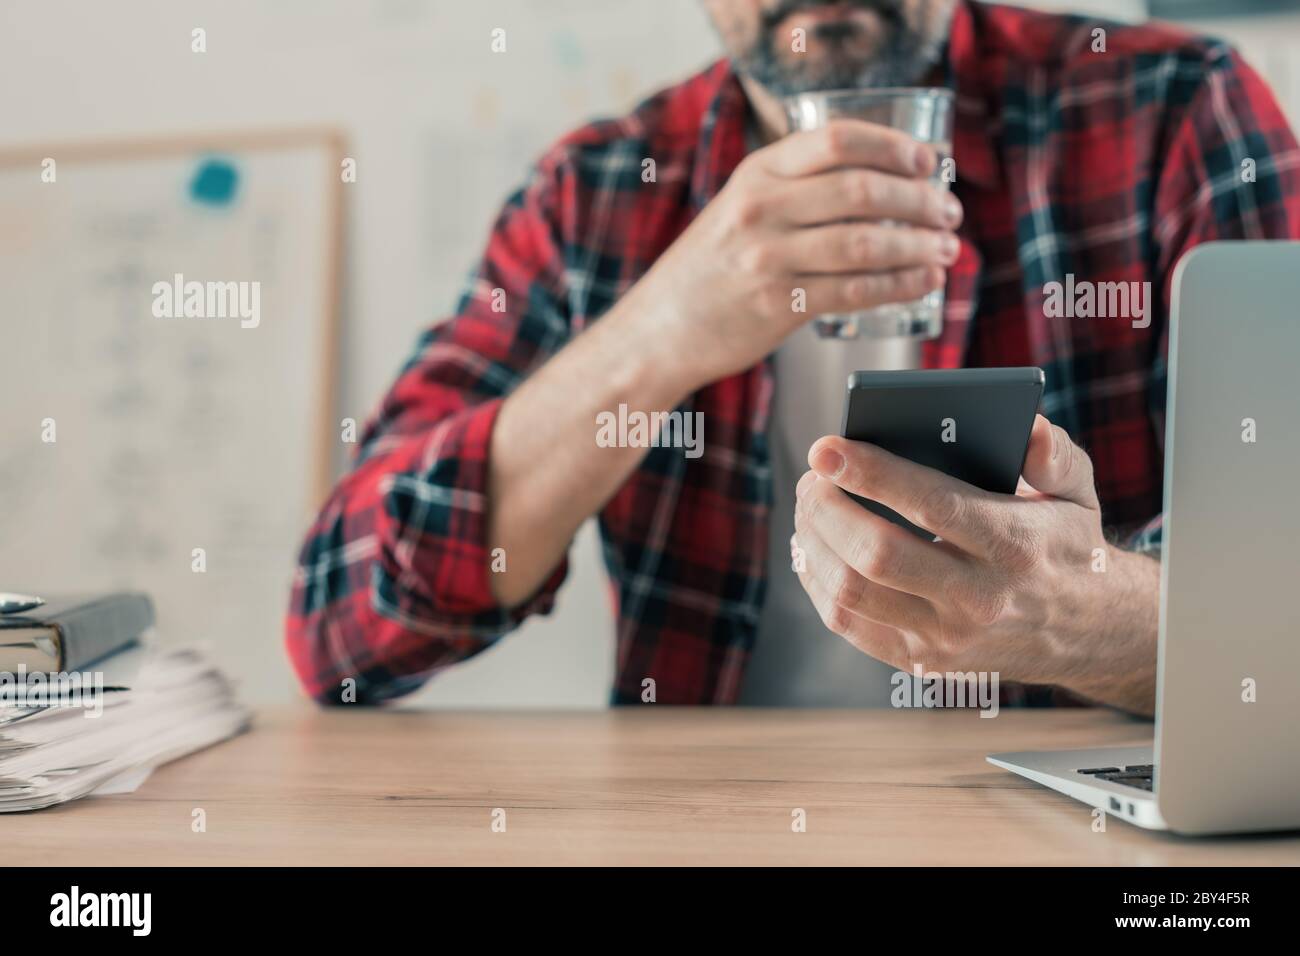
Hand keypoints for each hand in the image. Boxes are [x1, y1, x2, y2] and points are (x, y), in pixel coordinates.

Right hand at [617, 119, 962, 391]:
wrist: (660, 329)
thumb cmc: (710, 269)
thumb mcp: (740, 207)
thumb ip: (794, 188)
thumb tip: (880, 180)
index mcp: (756, 173)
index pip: (838, 140)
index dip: (894, 147)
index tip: (928, 162)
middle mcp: (761, 209)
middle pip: (862, 190)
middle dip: (919, 199)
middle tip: (948, 211)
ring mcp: (768, 258)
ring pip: (866, 243)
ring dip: (919, 245)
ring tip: (946, 249)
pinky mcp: (778, 304)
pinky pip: (855, 290)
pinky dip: (899, 285)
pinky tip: (922, 282)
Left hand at [791, 415, 1159, 714]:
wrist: (1089, 633)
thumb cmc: (1064, 546)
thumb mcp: (1078, 492)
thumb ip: (1054, 454)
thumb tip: (1025, 427)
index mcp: (1015, 546)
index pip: (932, 505)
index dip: (871, 474)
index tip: (825, 448)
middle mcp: (979, 599)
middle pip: (876, 554)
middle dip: (827, 508)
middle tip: (813, 476)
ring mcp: (946, 638)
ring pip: (851, 594)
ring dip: (814, 543)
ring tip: (810, 507)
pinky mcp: (922, 662)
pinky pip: (849, 624)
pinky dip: (818, 582)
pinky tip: (815, 547)